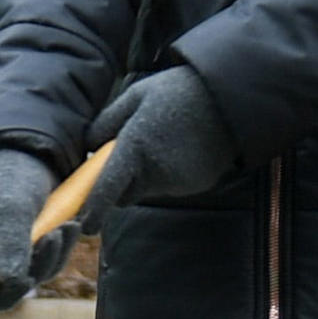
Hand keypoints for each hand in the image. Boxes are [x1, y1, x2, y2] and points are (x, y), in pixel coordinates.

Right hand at [0, 146, 69, 315]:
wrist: (34, 164)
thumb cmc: (13, 179)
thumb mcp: (14, 204)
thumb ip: (12, 241)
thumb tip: (13, 281)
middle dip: (23, 280)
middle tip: (47, 241)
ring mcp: (2, 266)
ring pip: (26, 285)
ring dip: (49, 259)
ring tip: (61, 227)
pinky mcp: (25, 263)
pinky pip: (46, 272)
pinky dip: (60, 253)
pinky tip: (67, 227)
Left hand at [86, 66, 240, 214]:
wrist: (230, 98)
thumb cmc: (177, 92)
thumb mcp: (136, 96)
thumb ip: (106, 123)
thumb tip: (88, 147)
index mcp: (135, 146)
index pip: (109, 187)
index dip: (94, 210)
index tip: (86, 226)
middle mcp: (155, 170)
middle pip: (126, 194)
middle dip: (122, 184)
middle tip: (132, 154)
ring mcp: (177, 181)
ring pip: (149, 189)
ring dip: (147, 175)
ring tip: (165, 141)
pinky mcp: (195, 185)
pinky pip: (170, 186)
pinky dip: (168, 174)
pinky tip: (182, 148)